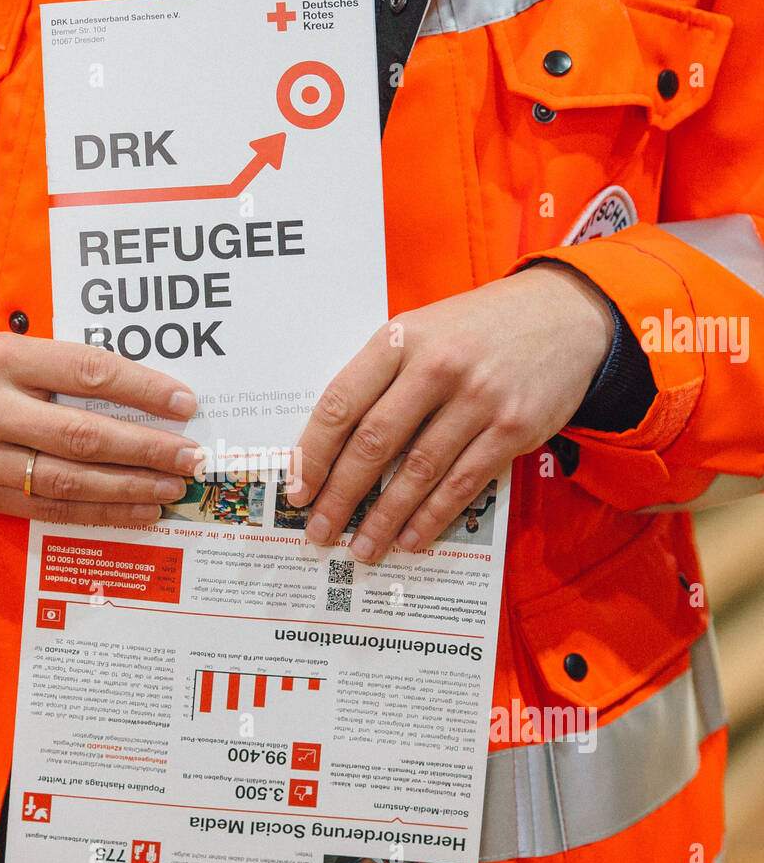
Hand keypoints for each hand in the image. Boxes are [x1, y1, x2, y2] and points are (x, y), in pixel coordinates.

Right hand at [0, 333, 202, 523]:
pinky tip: (138, 511)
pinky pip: (50, 510)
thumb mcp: (3, 350)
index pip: (85, 372)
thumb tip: (142, 394)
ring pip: (68, 481)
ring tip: (173, 488)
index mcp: (0, 359)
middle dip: (146, 449)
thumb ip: (61, 368)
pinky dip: (100, 512)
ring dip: (130, 488)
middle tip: (191, 456)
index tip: (183, 402)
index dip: (140, 389)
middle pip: (82, 436)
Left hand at [288, 264, 613, 561]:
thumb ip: (380, 377)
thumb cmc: (477, 328)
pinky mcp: (512, 428)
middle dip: (340, 496)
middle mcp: (437, 366)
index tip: (297, 490)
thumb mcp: (420, 331)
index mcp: (400, 338)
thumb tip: (331, 447)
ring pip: (418, 471)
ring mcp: (478, 398)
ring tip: (362, 547)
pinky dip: (432, 516)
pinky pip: (462, 483)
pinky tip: (410, 537)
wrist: (565, 314)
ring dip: (385, 518)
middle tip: (319, 530)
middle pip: (374, 443)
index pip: (341, 403)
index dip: (313, 453)